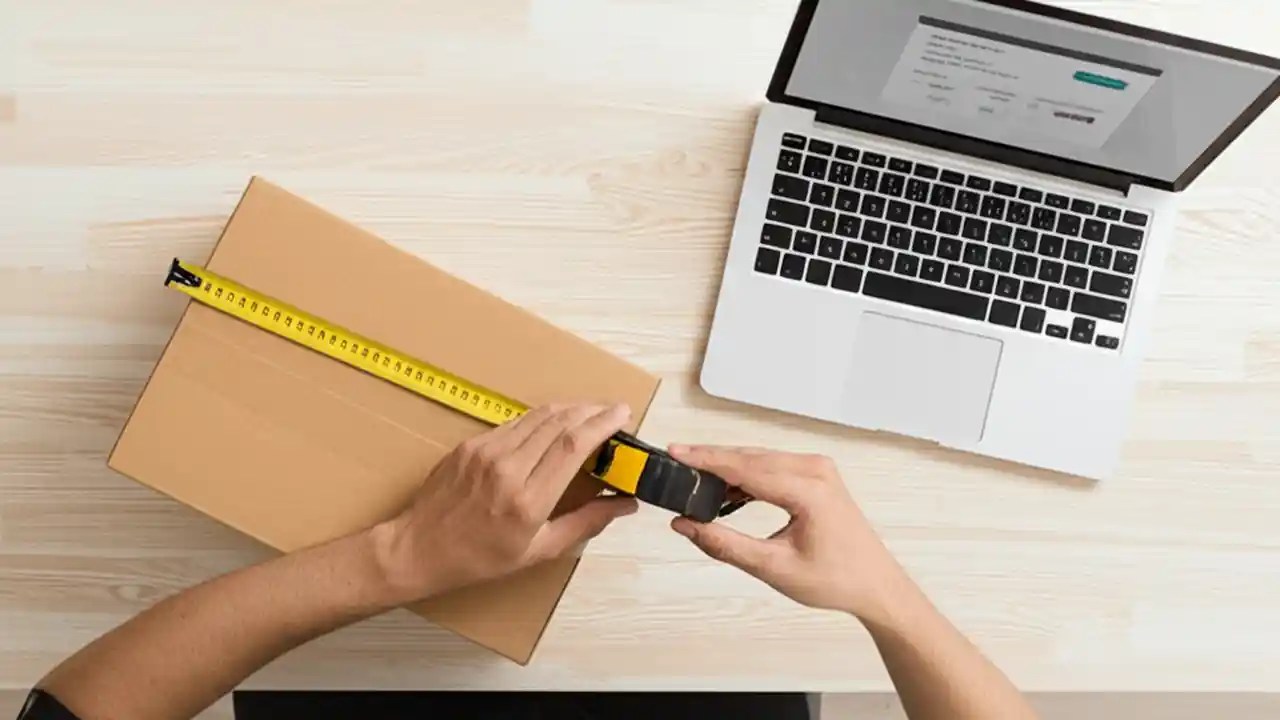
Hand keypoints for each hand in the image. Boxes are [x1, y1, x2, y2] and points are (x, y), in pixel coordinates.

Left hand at [373, 404, 637, 603]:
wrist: (418, 549)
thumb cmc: (479, 558)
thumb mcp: (538, 550)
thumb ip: (585, 522)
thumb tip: (624, 504)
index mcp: (527, 500)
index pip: (573, 446)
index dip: (602, 425)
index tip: (623, 415)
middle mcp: (507, 469)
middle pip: (559, 423)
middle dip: (591, 411)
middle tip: (612, 412)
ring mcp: (485, 452)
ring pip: (537, 416)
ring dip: (568, 410)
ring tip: (588, 414)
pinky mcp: (470, 445)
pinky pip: (514, 423)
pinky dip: (540, 420)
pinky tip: (552, 426)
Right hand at [668, 446, 906, 624]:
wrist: (874, 584)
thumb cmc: (834, 580)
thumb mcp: (773, 568)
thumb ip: (725, 545)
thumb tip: (685, 525)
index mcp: (809, 491)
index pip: (745, 468)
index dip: (706, 460)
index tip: (676, 453)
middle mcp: (816, 471)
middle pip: (750, 457)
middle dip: (711, 458)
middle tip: (675, 460)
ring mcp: (819, 470)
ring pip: (760, 459)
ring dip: (727, 465)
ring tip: (692, 475)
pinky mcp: (817, 476)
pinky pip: (773, 466)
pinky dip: (747, 473)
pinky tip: (725, 487)